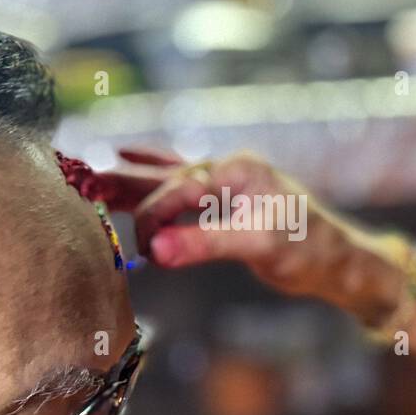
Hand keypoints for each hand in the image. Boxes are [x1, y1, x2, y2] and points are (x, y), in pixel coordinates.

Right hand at [100, 147, 415, 372]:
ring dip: (129, 175)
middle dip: (120, 179)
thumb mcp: (261, 248)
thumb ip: (207, 244)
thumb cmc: (309, 250)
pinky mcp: (227, 196)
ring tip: (88, 170)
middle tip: (75, 176)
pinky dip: (154, 171)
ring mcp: (227, 180)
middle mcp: (228, 169)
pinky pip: (181, 179)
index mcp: (235, 172)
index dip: (153, 221)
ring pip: (166, 175)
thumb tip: (158, 251)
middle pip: (162, 173)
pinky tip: (131, 156)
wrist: (340, 258)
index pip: (175, 192)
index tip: (145, 254)